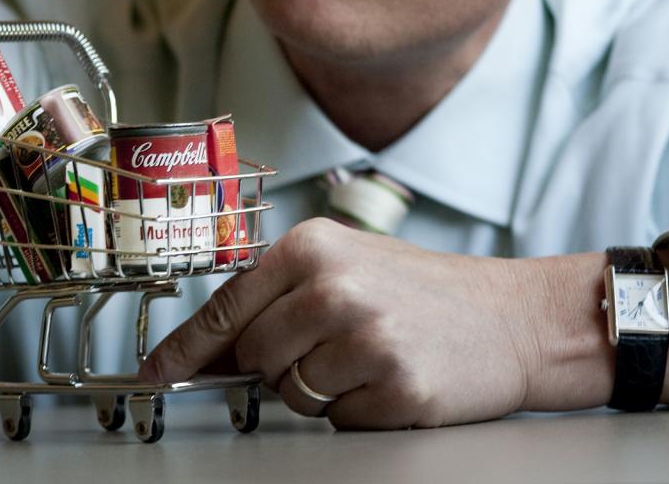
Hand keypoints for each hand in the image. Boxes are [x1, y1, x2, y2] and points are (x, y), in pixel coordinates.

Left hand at [140, 219, 619, 428]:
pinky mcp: (394, 389)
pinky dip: (358, 411)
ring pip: (291, 394)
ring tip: (368, 357)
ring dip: (321, 389)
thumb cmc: (424, 289)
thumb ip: (278, 294)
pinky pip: (337, 422)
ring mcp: (364, 340)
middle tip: (333, 344)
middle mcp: (333, 288)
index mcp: (313, 247)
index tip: (157, 372)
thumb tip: (210, 347)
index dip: (187, 348)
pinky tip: (391, 379)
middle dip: (281, 363)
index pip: (227, 307)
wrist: (512, 317)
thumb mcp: (347, 263)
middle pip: (254, 357)